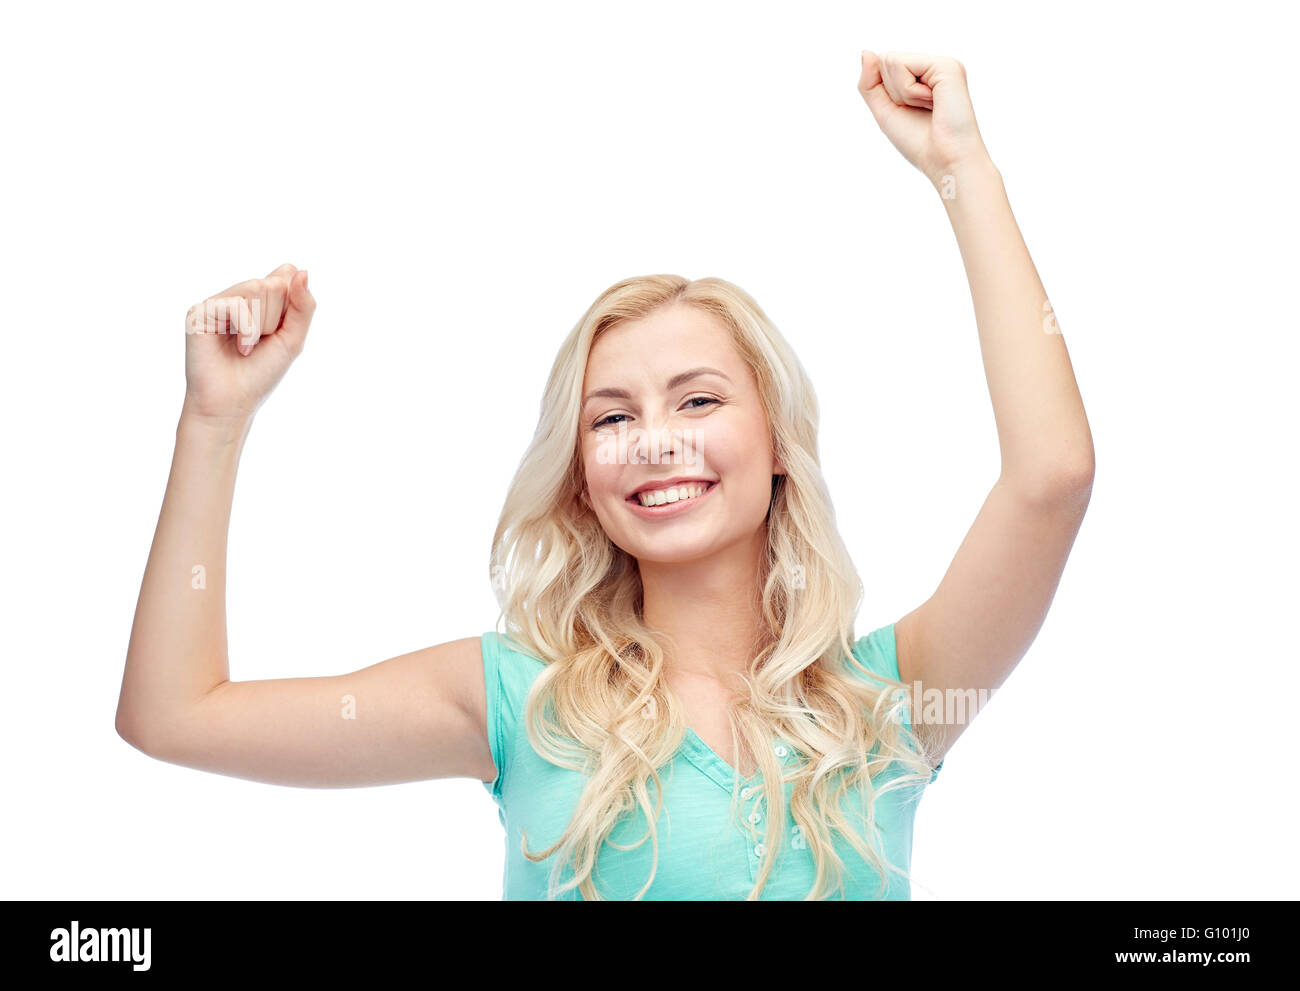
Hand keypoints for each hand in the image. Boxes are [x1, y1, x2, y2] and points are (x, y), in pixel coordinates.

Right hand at [183, 263, 315, 422]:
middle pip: (273, 283)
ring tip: (248, 346)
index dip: (290, 300)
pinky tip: (240, 348)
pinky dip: (246, 331)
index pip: (285, 275)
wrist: (231, 404)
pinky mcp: (200, 310)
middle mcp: (237, 296)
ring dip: (262, 325)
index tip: (280, 329)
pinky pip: (237, 304)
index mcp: (260, 300)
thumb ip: (303, 306)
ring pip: (257, 288)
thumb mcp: (293, 339)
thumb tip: (302, 270)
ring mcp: (218, 302)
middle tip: (260, 343)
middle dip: (276, 319)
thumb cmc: (261, 374)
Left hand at [857, 50, 989, 181]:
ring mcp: (942, 64)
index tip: (909, 111)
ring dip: (901, 92)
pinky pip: (902, 65)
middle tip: (918, 110)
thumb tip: (866, 52)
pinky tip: (933, 102)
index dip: (885, 93)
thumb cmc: (919, 142)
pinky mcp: (946, 65)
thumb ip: (870, 83)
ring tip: (927, 107)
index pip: (883, 66)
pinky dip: (908, 91)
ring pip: (890, 60)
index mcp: (922, 76)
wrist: (946, 161)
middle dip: (891, 91)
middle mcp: (933, 66)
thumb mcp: (884, 111)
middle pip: (885, 59)